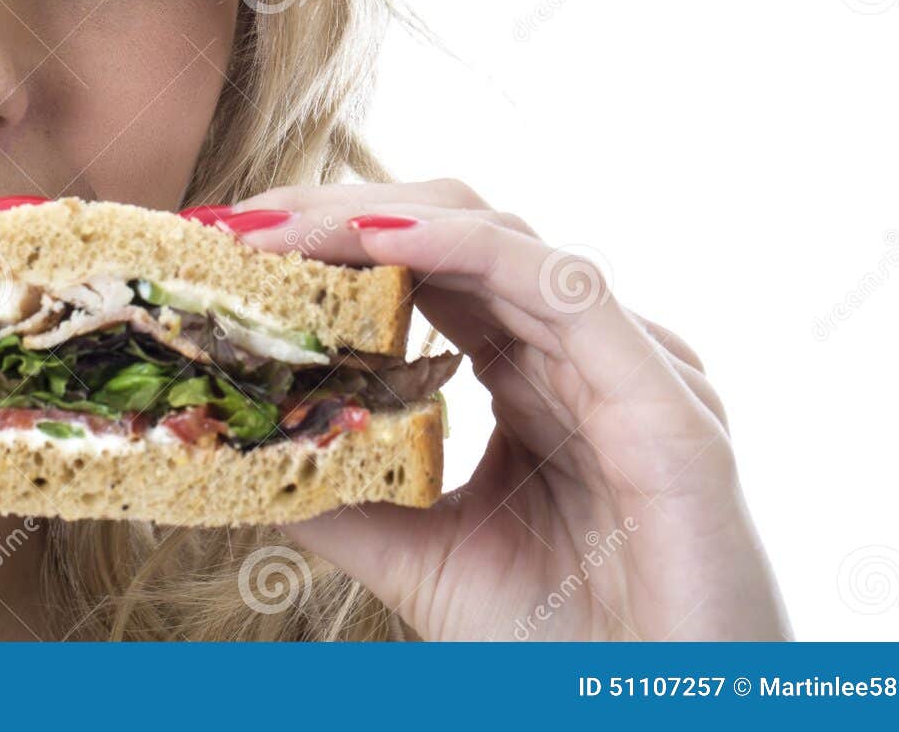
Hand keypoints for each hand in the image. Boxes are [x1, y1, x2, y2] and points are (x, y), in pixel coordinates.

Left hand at [226, 180, 790, 640]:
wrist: (663, 726)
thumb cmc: (567, 653)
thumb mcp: (423, 556)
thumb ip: (346, 498)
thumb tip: (244, 452)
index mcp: (534, 379)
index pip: (427, 276)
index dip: (332, 247)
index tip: (233, 245)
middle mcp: (580, 356)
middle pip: (454, 237)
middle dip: (338, 217)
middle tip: (235, 223)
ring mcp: (629, 367)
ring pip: (501, 240)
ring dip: (378, 219)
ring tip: (276, 227)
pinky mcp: (666, 401)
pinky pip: (562, 286)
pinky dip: (465, 248)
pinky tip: (377, 241)